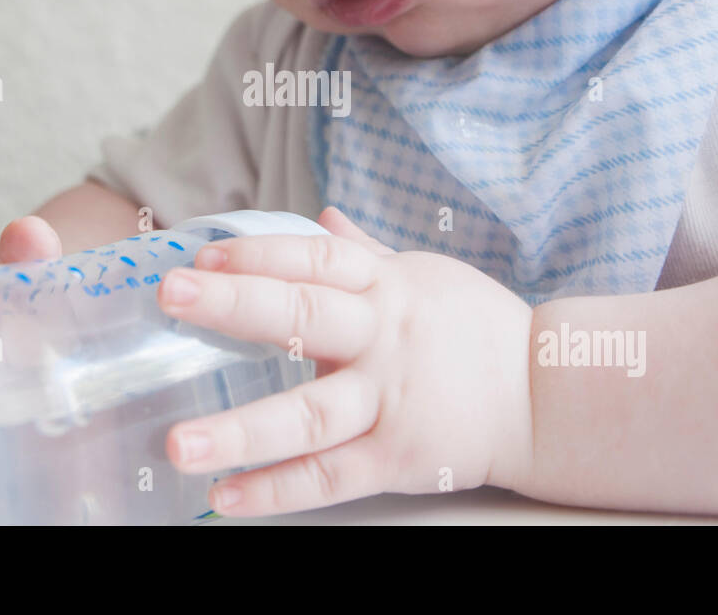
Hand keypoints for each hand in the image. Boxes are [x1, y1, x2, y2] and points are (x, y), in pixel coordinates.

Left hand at [156, 207, 534, 516]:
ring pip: (308, 415)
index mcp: (386, 285)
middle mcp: (382, 338)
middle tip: (170, 295)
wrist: (547, 394)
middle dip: (234, 304)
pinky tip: (225, 498)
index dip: (256, 254)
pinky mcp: (397, 458)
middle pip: (303, 316)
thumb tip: (324, 218)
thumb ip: (367, 253)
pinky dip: (277, 491)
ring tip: (178, 444)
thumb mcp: (426, 275)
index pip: (312, 260)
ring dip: (240, 430)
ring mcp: (389, 401)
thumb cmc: (477, 329)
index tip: (200, 255)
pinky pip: (330, 477)